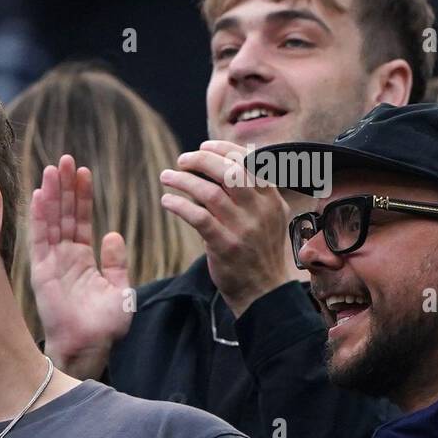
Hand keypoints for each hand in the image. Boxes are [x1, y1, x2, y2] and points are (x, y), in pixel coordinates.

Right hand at [29, 155, 131, 378]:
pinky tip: (39, 195)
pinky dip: (39, 217)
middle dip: (65, 187)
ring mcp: (52, 263)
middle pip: (64, 215)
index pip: (82, 220)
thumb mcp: (121, 289)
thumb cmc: (105, 326)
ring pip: (51, 221)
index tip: (83, 172)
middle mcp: (65, 257)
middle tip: (65, 159)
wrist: (90, 346)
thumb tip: (112, 235)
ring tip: (53, 169)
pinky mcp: (42, 271)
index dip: (82, 196)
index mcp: (83, 260)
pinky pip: (39, 238)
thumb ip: (117, 262)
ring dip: (51, 195)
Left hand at [159, 140, 293, 316]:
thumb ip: (250, 193)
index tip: (204, 146)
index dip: (224, 149)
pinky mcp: (225, 245)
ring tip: (166, 177)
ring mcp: (243, 228)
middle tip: (182, 160)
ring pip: (210, 193)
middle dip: (202, 159)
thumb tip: (222, 163)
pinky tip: (167, 200)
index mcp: (271, 199)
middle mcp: (260, 210)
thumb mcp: (267, 218)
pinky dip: (179, 205)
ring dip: (183, 181)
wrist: (262, 291)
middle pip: (230, 172)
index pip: (249, 162)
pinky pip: (198, 217)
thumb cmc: (257, 250)